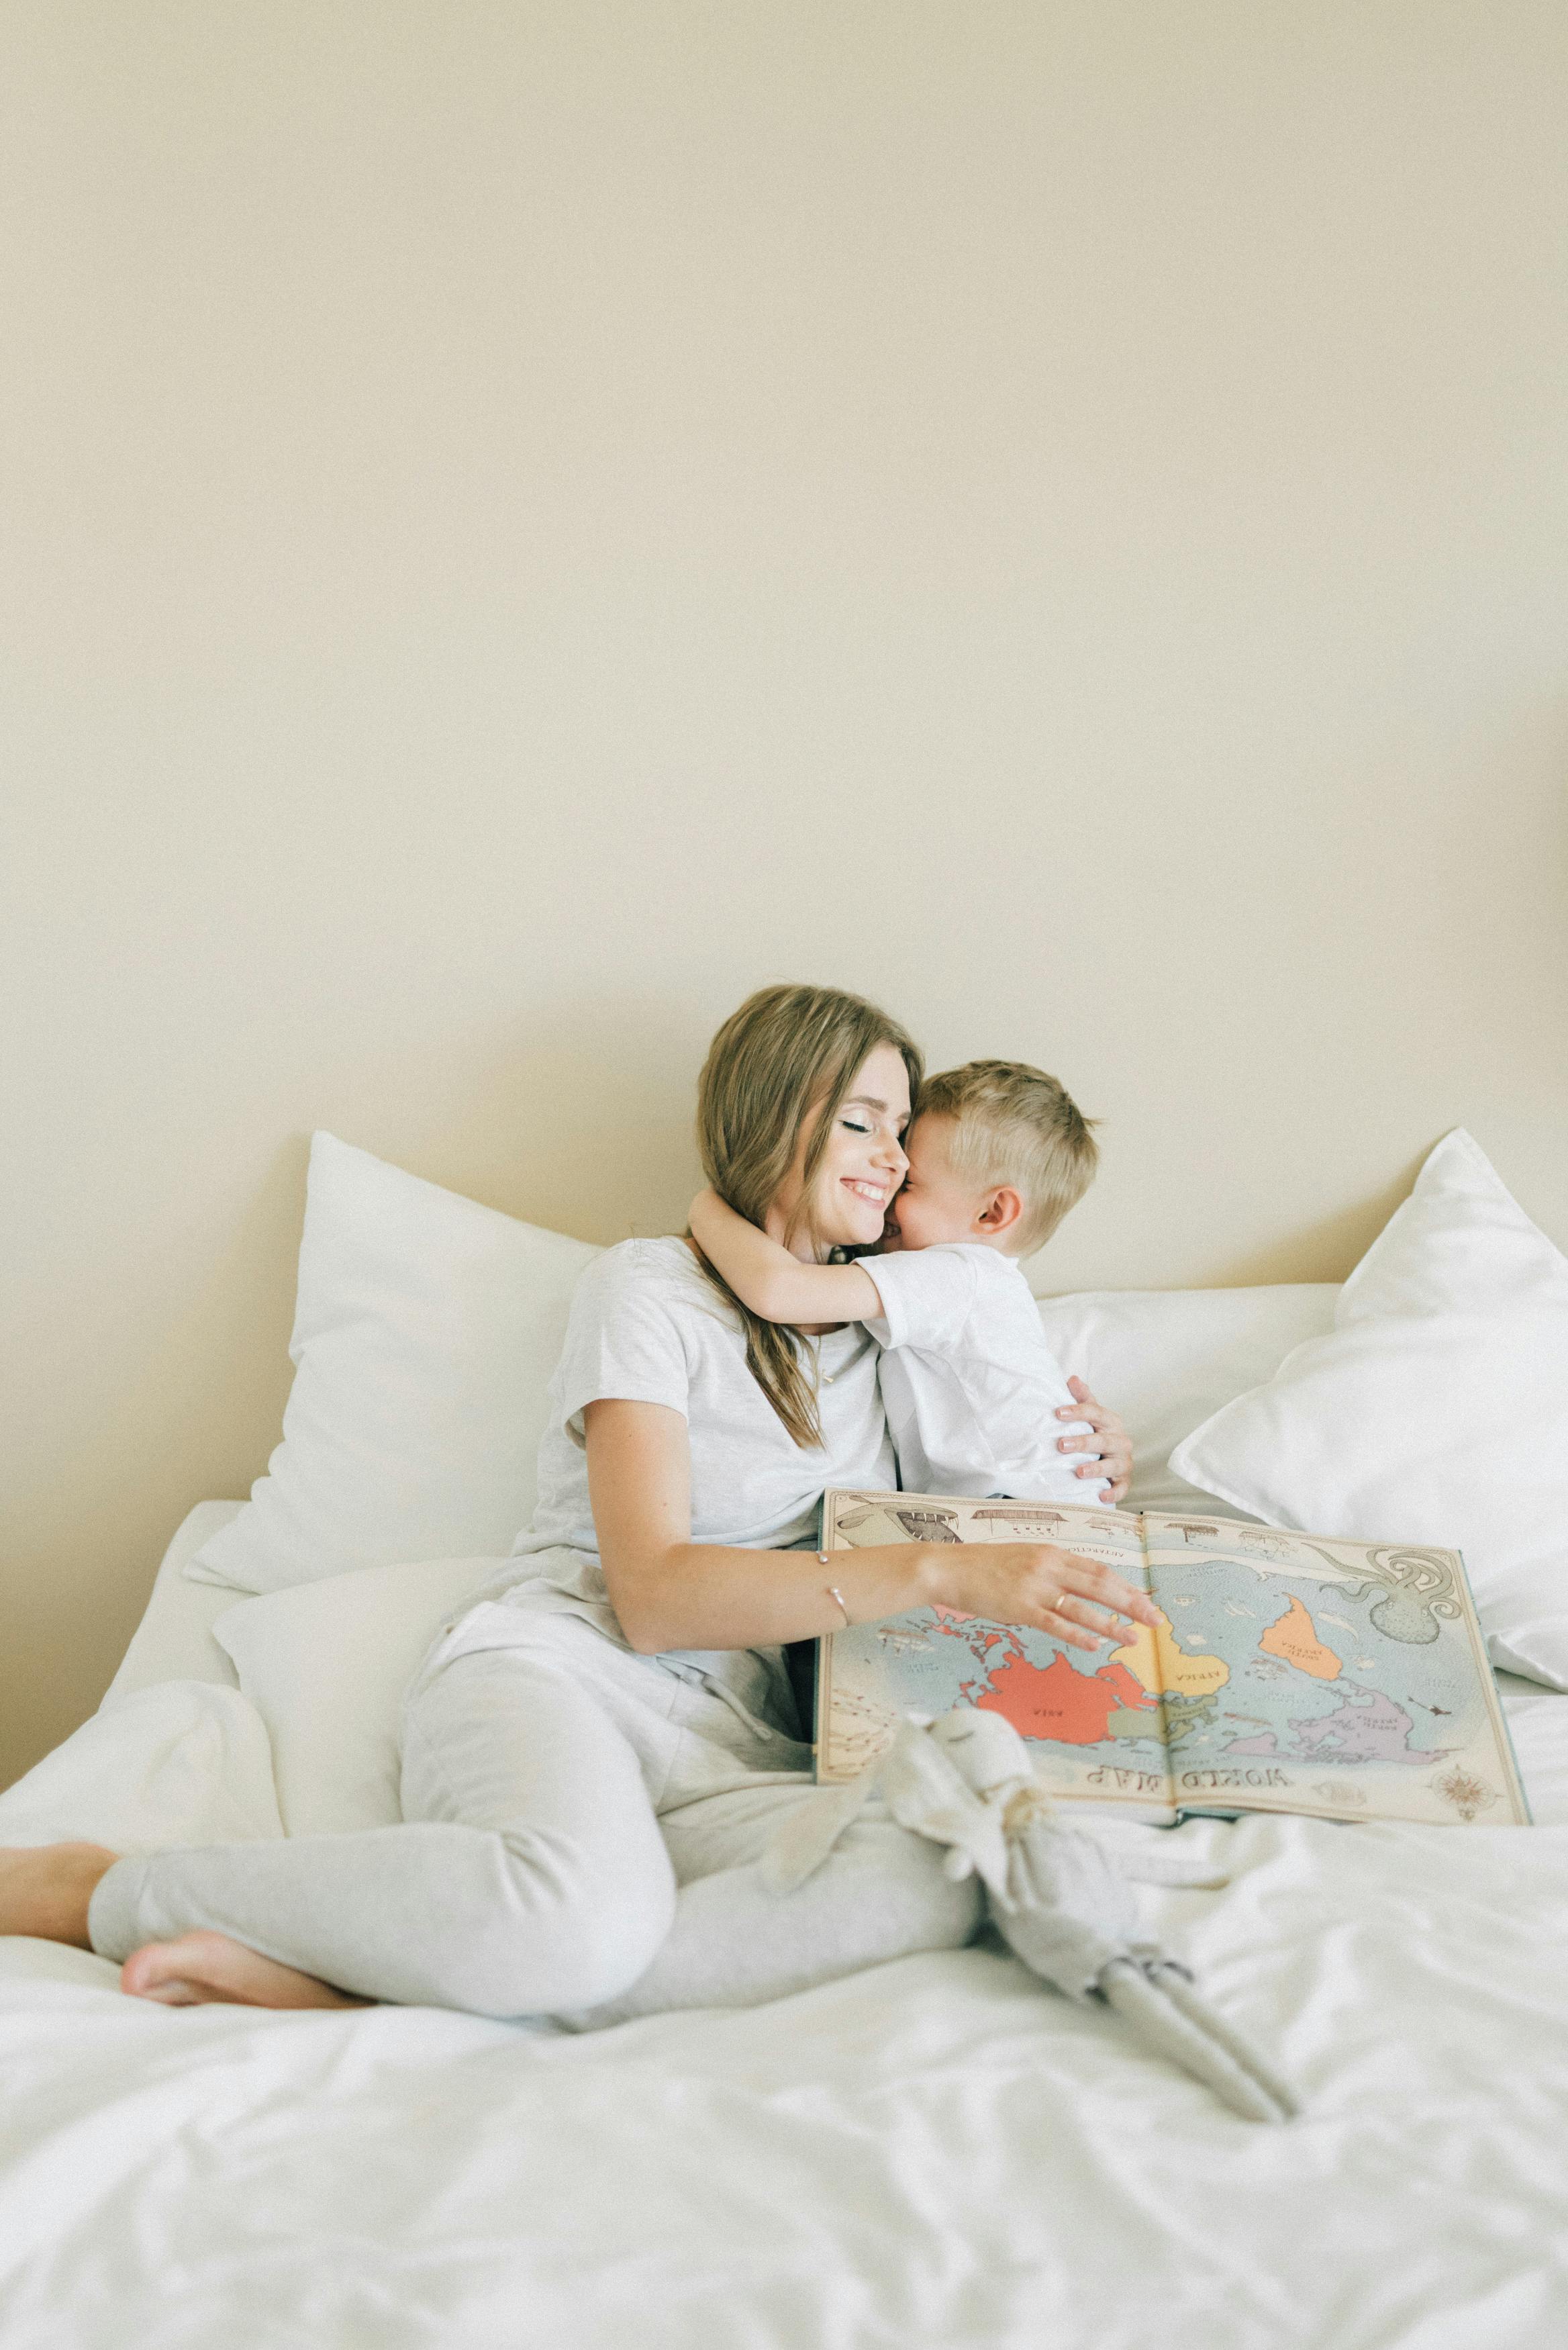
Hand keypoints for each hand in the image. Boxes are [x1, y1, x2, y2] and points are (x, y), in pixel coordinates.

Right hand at [924, 1543, 1160, 1655]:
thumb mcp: (1024, 1558)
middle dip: (1131, 1604)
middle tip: (1154, 1620)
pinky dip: (1078, 1634)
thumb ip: (1052, 1570)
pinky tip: (1095, 1645)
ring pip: (1083, 1607)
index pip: (1099, 1570)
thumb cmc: (985, 1566)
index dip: (1126, 1587)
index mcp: (1052, 1553)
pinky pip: (1055, 1623)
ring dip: (1111, 1624)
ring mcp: (1034, 1587)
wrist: (950, 1569)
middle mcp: (1048, 1567)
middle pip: (1100, 1585)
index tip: (1146, 1601)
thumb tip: (1078, 1587)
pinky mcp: (1020, 1607)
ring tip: (1132, 1639)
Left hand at [1057, 1377, 1131, 1504]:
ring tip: (1079, 1471)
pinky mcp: (1124, 1481)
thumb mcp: (1090, 1415)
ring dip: (1096, 1468)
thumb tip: (1072, 1378)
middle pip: (1103, 1440)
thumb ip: (1082, 1398)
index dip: (1078, 1412)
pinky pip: (1121, 1488)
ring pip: (1113, 1464)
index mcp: (1111, 1422)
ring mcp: (1123, 1462)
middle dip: (1083, 1442)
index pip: (1095, 1413)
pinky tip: (1100, 1496)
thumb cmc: (1096, 1432)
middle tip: (1061, 1445)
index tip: (1058, 1413)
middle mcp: (1120, 1441)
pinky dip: (1113, 1492)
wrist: (1112, 1457)